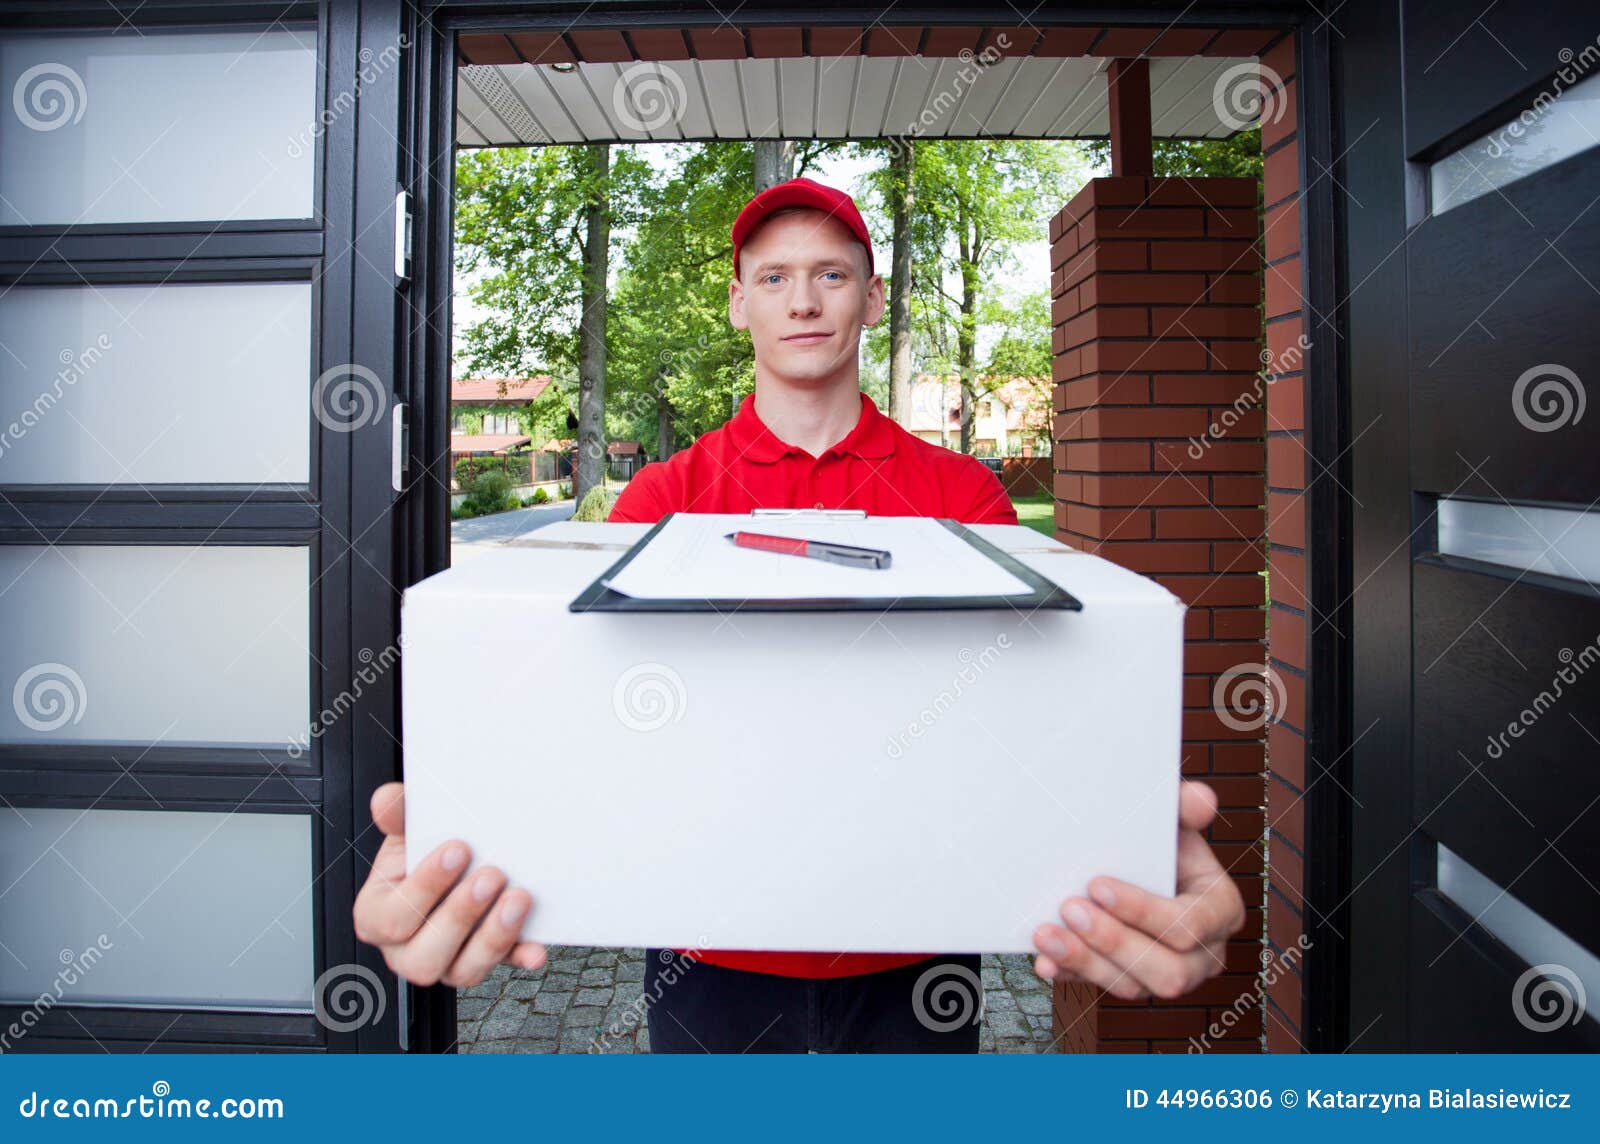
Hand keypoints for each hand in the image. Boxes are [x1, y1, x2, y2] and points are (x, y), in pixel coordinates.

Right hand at [352, 782, 546, 987]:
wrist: (456, 865)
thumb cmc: (422, 856)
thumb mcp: (406, 834)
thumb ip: (397, 816)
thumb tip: (386, 799)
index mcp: (379, 918)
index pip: (393, 916)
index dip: (425, 885)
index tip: (458, 849)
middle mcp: (407, 951)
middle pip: (424, 955)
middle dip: (460, 915)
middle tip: (491, 875)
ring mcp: (447, 962)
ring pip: (463, 970)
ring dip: (493, 937)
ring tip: (518, 898)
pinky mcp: (484, 962)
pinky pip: (503, 967)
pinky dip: (521, 957)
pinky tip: (537, 949)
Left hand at [1032, 780, 1245, 998]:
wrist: (1132, 861)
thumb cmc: (1158, 841)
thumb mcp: (1172, 819)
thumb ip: (1185, 807)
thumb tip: (1201, 800)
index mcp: (1219, 911)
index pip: (1188, 925)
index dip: (1143, 911)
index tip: (1096, 885)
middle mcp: (1202, 954)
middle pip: (1168, 971)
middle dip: (1114, 942)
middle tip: (1069, 908)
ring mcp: (1166, 974)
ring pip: (1132, 986)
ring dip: (1086, 961)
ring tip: (1047, 935)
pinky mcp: (1131, 981)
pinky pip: (1101, 988)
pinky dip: (1070, 974)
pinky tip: (1045, 960)